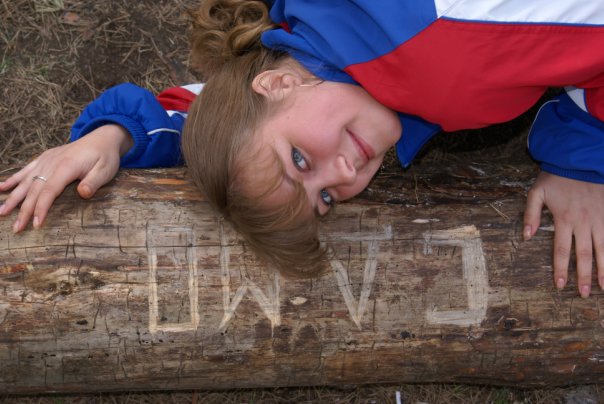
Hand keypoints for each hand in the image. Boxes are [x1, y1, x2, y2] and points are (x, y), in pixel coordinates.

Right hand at [0, 124, 132, 231]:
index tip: (36, 223)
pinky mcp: (45, 159)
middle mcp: (51, 163)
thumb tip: (83, 194)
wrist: (102, 138)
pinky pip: (26, 170)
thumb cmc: (105, 157)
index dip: (41, 208)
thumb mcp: (105, 170)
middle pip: (34, 190)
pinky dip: (12, 179)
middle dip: (23, 210)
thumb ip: (93, 182)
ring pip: (26, 181)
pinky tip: (1, 188)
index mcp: (66, 167)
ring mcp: (46, 160)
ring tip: (1, 212)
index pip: (49, 191)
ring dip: (13, 198)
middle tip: (16, 228)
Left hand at [524, 171, 603, 296]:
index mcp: (564, 219)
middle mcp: (584, 222)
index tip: (560, 286)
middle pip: (584, 254)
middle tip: (585, 294)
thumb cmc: (556, 178)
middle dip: (585, 276)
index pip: (561, 250)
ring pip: (603, 248)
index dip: (561, 269)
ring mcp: (599, 219)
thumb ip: (530, 214)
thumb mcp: (536, 192)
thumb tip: (526, 237)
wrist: (580, 160)